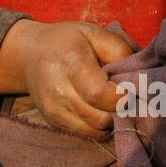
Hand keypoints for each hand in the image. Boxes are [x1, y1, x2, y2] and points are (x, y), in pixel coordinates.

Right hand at [0, 19, 136, 138]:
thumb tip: (138, 77)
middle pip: (102, 117)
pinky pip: (88, 134)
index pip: (100, 95)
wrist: (27, 54)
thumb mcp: (93, 33)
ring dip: (111, 119)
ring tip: (111, 101)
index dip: (123, 97)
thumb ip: (119, 50)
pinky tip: (99, 108)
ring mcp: (54, 110)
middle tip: (125, 95)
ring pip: (97, 130)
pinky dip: (99, 125)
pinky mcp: (53, 122)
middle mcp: (59, 91)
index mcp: (70, 64)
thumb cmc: (67, 41)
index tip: (130, 88)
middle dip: (121, 110)